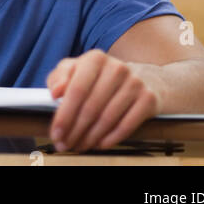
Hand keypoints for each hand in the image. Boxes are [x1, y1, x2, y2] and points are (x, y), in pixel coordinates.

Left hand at [46, 50, 162, 151]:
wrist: (143, 78)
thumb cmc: (101, 77)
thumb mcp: (77, 70)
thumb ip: (60, 77)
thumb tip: (55, 92)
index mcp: (96, 58)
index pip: (77, 90)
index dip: (64, 115)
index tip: (55, 133)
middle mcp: (117, 68)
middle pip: (91, 107)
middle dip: (75, 131)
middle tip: (65, 144)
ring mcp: (135, 83)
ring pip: (107, 118)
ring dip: (90, 137)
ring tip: (80, 145)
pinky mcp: (148, 99)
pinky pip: (126, 125)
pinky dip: (111, 138)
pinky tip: (100, 144)